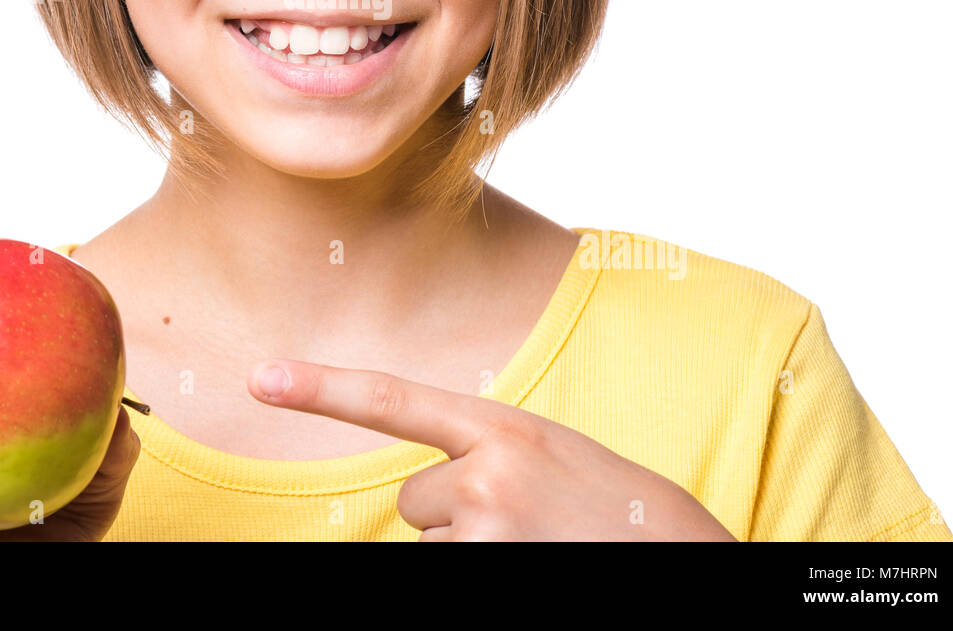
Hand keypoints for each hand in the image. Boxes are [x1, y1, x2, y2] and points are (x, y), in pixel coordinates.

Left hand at [248, 359, 736, 541]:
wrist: (692, 557)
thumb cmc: (617, 514)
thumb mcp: (553, 458)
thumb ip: (488, 454)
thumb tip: (426, 495)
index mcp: (505, 429)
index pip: (394, 401)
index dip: (321, 387)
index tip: (259, 377)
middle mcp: (489, 475)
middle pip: (416, 500)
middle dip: (456, 516)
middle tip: (527, 523)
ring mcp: (490, 531)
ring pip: (435, 545)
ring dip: (474, 551)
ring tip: (539, 544)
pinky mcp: (492, 575)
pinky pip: (449, 571)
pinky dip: (479, 571)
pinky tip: (534, 561)